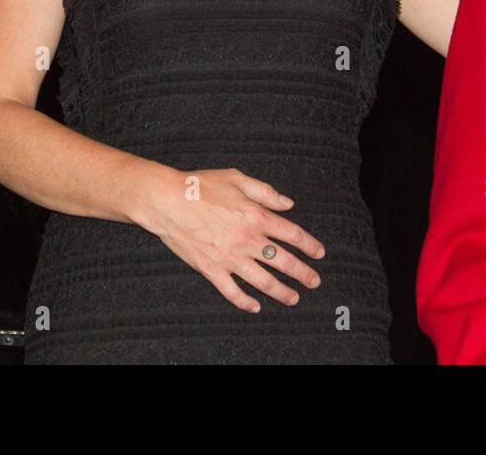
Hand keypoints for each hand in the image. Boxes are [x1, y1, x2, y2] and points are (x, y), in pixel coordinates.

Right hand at [140, 167, 324, 312]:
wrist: (166, 201)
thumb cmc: (200, 186)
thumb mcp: (238, 178)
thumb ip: (266, 192)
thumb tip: (289, 204)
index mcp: (257, 216)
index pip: (293, 234)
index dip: (310, 245)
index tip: (319, 253)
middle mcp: (248, 240)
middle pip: (284, 262)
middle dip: (303, 274)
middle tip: (314, 282)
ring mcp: (230, 258)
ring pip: (263, 281)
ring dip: (282, 292)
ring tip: (294, 298)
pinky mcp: (211, 269)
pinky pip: (232, 292)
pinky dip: (245, 302)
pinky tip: (255, 307)